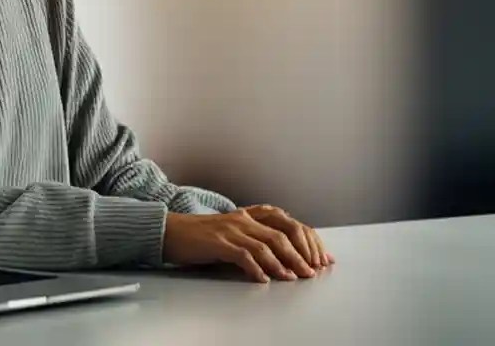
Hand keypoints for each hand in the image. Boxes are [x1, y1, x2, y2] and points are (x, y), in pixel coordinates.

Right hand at [162, 207, 329, 282]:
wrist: (173, 232)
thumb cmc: (205, 235)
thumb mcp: (236, 229)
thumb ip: (259, 236)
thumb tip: (288, 255)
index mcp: (253, 214)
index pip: (291, 224)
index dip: (309, 241)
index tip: (321, 258)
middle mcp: (246, 218)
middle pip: (283, 233)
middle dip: (301, 254)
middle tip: (312, 271)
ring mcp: (233, 229)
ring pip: (267, 244)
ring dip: (284, 263)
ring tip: (294, 277)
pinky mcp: (219, 243)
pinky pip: (243, 255)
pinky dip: (257, 268)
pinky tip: (264, 279)